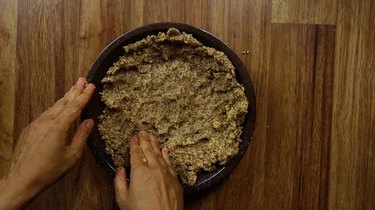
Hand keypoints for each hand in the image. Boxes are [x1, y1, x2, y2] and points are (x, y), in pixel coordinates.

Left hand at [0, 77, 94, 209]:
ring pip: (54, 106)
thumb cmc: (48, 171)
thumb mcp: (72, 156)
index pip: (75, 107)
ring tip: (74, 89)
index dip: (84, 96)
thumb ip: (81, 136)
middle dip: (74, 90)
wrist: (21, 180)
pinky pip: (46, 114)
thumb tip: (89, 122)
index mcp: (58, 127)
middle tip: (82, 80)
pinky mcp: (29, 129)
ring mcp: (36, 124)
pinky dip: (56, 108)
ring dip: (65, 97)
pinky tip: (59, 108)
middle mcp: (46, 121)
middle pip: (63, 102)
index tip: (91, 86)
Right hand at [114, 131, 183, 209]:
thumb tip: (120, 170)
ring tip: (152, 136)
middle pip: (148, 150)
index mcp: (139, 172)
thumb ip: (119, 182)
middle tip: (143, 132)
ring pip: (160, 154)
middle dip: (145, 140)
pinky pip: (170, 163)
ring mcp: (166, 173)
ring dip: (155, 144)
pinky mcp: (175, 180)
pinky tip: (165, 150)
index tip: (134, 137)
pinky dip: (167, 155)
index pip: (136, 153)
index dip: (134, 144)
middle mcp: (154, 169)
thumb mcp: (123, 200)